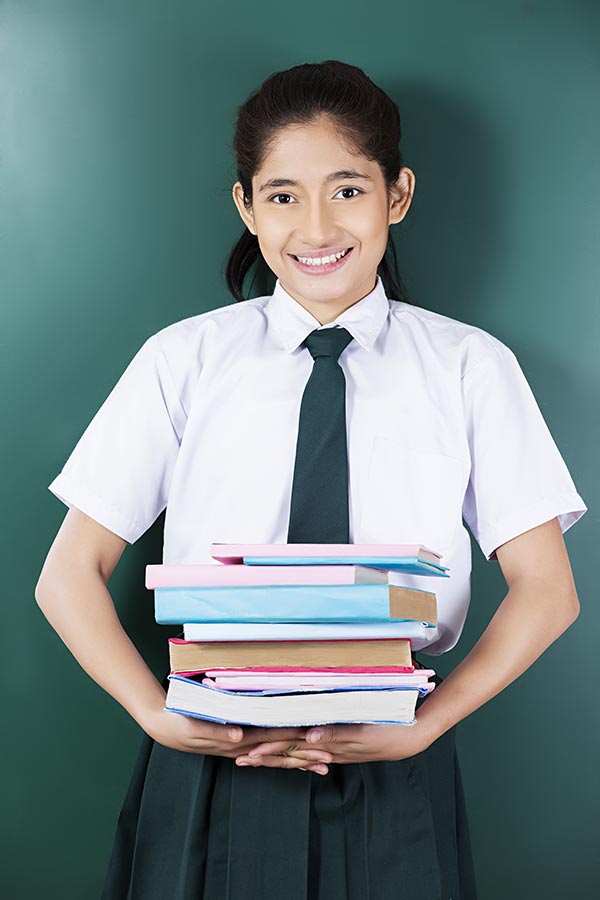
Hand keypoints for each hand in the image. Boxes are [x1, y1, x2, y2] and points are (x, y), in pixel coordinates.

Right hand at [142, 705, 308, 757]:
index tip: (317, 743)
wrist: (162, 724)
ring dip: (296, 758)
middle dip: (304, 756)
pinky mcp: (235, 742)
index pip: (272, 742)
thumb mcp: (196, 728)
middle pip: (278, 753)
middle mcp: (241, 747)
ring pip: (273, 755)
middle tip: (329, 759)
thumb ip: (219, 733)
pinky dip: (278, 754)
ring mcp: (239, 746)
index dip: (295, 743)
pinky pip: (262, 751)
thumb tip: (241, 738)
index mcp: (236, 742)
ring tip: (318, 763)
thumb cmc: (178, 724)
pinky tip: (290, 757)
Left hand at [235, 719, 432, 773]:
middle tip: (238, 760)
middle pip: (288, 751)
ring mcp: (332, 748)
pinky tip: (291, 760)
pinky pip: (315, 754)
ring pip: (298, 754)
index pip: (289, 744)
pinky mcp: (340, 747)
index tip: (244, 752)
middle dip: (263, 755)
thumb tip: (308, 738)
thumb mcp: (360, 733)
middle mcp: (325, 747)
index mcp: (325, 741)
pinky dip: (301, 757)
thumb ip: (334, 734)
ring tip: (253, 760)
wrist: (409, 737)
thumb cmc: (387, 732)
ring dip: (276, 757)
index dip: (266, 748)